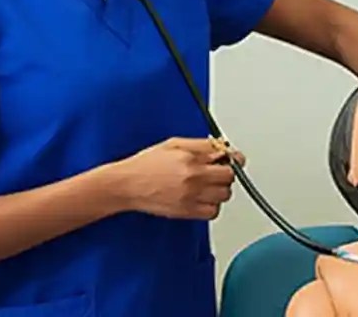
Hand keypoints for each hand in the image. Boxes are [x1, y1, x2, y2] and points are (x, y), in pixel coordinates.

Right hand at [111, 137, 241, 219]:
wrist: (126, 185)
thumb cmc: (146, 164)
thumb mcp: (174, 144)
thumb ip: (201, 145)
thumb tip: (222, 148)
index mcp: (191, 159)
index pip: (227, 158)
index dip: (231, 159)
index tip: (230, 160)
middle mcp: (193, 178)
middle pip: (229, 178)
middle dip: (225, 173)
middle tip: (216, 172)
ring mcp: (191, 197)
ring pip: (224, 195)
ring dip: (220, 190)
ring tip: (207, 186)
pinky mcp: (186, 212)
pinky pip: (213, 212)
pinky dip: (212, 207)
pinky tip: (202, 199)